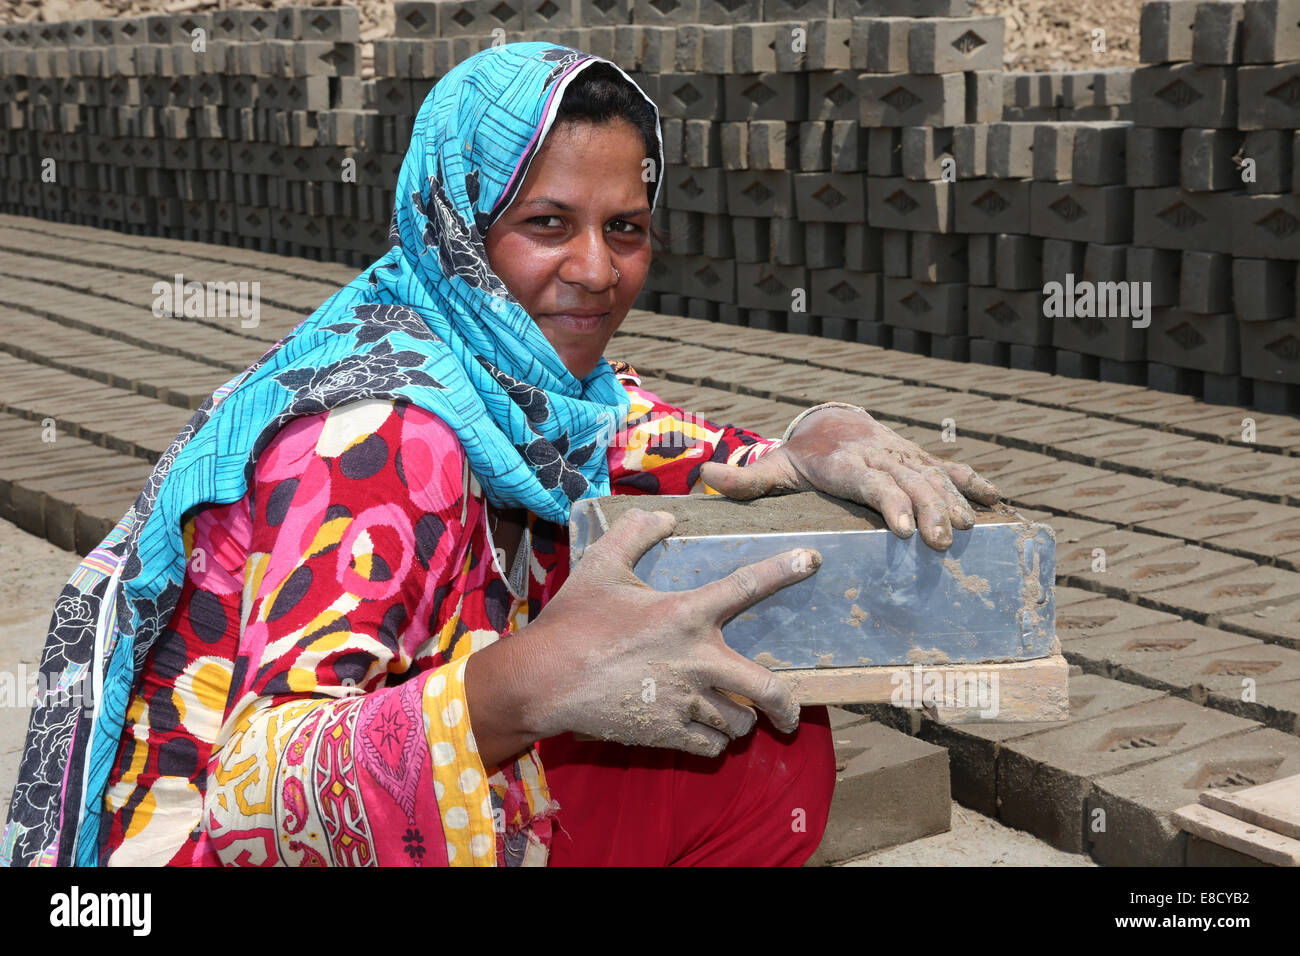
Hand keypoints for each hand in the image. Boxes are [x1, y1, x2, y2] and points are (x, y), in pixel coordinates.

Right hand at [519, 508, 819, 756]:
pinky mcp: (667, 731)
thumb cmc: (572, 621)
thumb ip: (635, 533)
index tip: (812, 561)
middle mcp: (697, 659)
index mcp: (686, 614)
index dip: (783, 570)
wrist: (543, 680)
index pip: (746, 586)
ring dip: (739, 720)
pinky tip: (706, 733)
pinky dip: (714, 742)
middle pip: (766, 689)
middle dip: (786, 706)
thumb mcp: (600, 566)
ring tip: (731, 715)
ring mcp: (685, 700)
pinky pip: (711, 746)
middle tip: (789, 713)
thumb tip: (666, 514)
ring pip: (738, 721)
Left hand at [700, 406, 1000, 550]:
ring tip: (969, 529)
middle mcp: (880, 457)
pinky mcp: (919, 460)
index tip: (906, 530)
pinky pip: (951, 469)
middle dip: (930, 510)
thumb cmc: (801, 458)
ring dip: (954, 501)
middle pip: (910, 483)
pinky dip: (974, 483)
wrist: (830, 423)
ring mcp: (904, 457)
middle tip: (943, 542)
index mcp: (847, 464)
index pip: (873, 484)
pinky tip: (997, 501)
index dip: (891, 504)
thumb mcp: (774, 468)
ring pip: (934, 476)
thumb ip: (746, 480)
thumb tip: (707, 476)